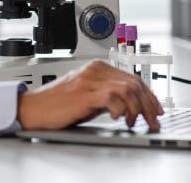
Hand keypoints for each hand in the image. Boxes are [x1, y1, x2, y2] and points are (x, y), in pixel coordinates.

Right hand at [17, 60, 163, 130]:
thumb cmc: (57, 104)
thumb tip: (129, 105)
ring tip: (135, 122)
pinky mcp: (84, 94)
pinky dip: (121, 109)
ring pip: (127, 89)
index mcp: (96, 67)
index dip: (149, 95)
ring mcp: (89, 80)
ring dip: (137, 109)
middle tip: (153, 120)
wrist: (34, 108)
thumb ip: (107, 95)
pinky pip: (112, 97)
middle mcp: (94, 70)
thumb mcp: (87, 95)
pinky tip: (120, 118)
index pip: (132, 77)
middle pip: (134, 83)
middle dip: (149, 105)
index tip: (156, 109)